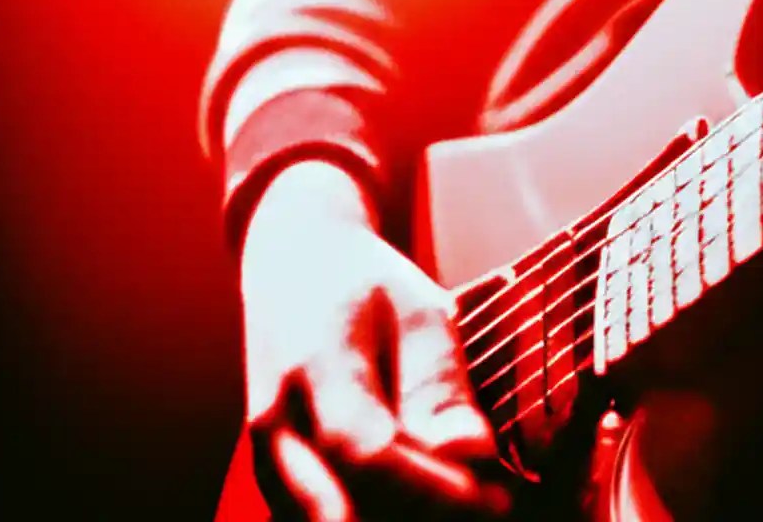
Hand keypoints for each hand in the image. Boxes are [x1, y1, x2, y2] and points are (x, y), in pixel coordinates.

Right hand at [241, 160, 506, 520]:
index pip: (368, 454)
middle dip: (422, 520)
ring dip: (399, 521)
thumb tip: (473, 455)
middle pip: (342, 511)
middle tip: (489, 506)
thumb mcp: (419, 312)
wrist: (292, 267)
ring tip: (462, 502)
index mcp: (316, 362)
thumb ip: (442, 384)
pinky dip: (374, 519)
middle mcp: (276, 422)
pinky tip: (425, 504)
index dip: (435, 491)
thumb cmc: (367, 288)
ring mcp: (265, 458)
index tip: (496, 500)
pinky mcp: (273, 483)